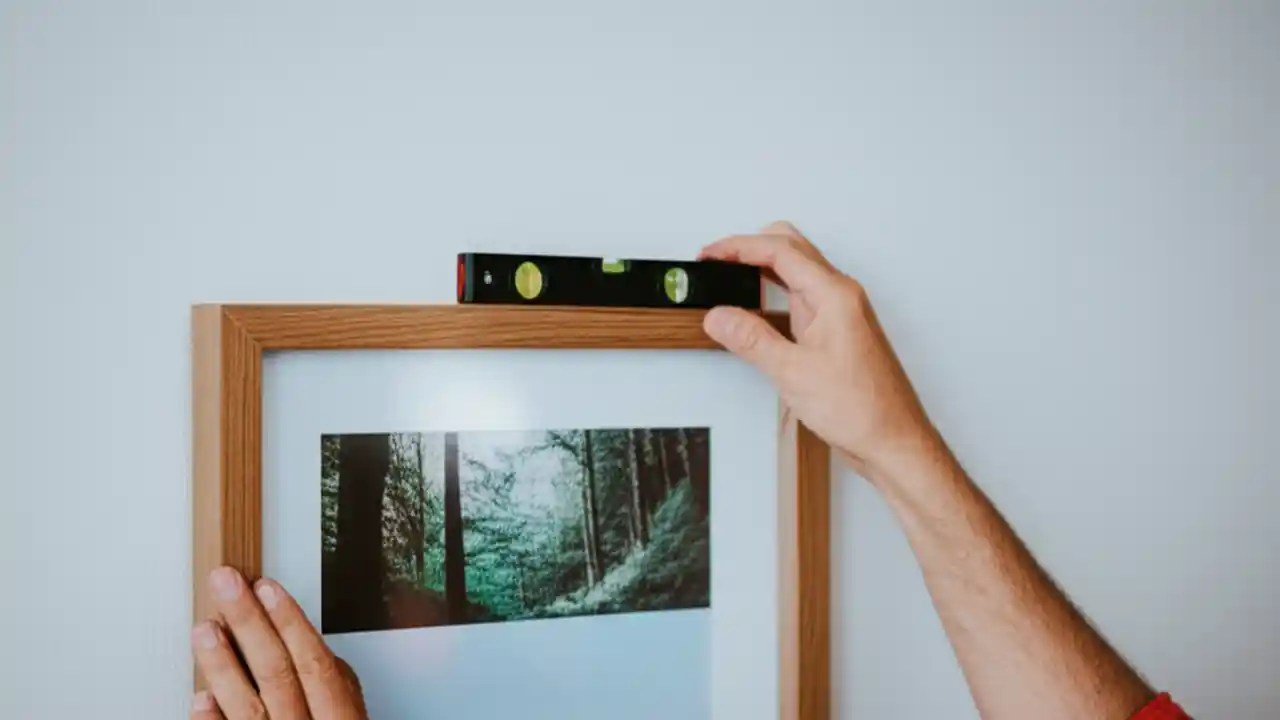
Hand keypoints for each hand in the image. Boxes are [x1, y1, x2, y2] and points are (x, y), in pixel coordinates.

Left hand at [191, 567, 366, 719]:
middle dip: (250, 624)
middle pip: (277, 672)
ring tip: (205, 630)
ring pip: (247, 705)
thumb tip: (313, 644)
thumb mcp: (352, 717)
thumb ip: (336, 685)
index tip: (266, 588)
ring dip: (223, 664)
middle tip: (227, 587)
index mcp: (338, 717)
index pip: (313, 661)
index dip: (290, 621)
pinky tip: (200, 696)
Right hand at [699, 221, 937, 483]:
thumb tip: (719, 316)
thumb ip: (752, 340)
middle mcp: (841, 297)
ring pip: (797, 273)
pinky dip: (775, 294)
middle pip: (791, 249)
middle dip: (751, 248)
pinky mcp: (837, 332)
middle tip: (717, 262)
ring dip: (762, 270)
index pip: (780, 251)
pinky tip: (757, 312)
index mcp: (835, 296)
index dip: (738, 247)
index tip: (710, 254)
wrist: (893, 441)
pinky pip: (802, 298)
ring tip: (729, 281)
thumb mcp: (794, 373)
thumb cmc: (863, 409)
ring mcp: (841, 313)